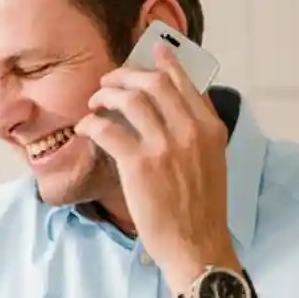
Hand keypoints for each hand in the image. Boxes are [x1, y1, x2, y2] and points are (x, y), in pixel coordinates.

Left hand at [74, 43, 237, 290]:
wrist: (197, 246)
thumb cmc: (201, 210)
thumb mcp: (211, 163)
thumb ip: (197, 133)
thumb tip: (174, 109)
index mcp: (211, 129)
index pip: (186, 82)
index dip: (164, 63)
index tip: (150, 51)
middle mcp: (191, 131)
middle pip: (154, 83)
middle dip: (126, 75)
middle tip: (109, 82)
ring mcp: (165, 146)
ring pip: (130, 99)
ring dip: (107, 94)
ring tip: (95, 102)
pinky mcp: (139, 164)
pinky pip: (108, 128)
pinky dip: (92, 122)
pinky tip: (86, 127)